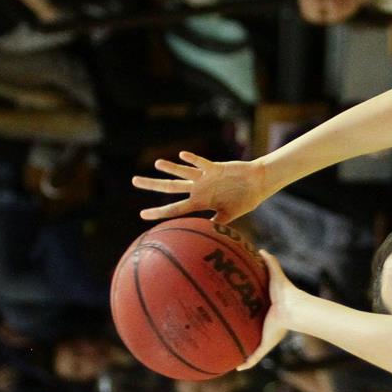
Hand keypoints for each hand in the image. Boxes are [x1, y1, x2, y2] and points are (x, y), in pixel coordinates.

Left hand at [132, 151, 269, 224]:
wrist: (258, 183)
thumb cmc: (246, 199)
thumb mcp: (231, 215)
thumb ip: (218, 223)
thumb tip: (208, 235)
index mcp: (200, 202)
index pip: (175, 209)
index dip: (159, 212)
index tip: (142, 215)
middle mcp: (198, 189)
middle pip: (170, 187)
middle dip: (152, 185)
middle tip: (133, 181)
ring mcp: (205, 178)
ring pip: (183, 173)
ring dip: (170, 169)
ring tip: (157, 164)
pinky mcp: (215, 168)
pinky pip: (202, 163)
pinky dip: (193, 160)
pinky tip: (182, 156)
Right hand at [235, 250, 298, 371]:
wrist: (293, 309)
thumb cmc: (286, 292)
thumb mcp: (275, 276)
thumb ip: (270, 263)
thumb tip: (261, 249)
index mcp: (262, 313)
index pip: (248, 315)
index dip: (238, 316)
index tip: (227, 315)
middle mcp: (262, 326)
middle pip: (247, 332)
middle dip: (238, 336)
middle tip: (221, 335)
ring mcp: (264, 337)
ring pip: (250, 348)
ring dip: (241, 354)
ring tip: (226, 356)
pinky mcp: (264, 345)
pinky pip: (254, 357)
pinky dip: (247, 363)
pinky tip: (237, 368)